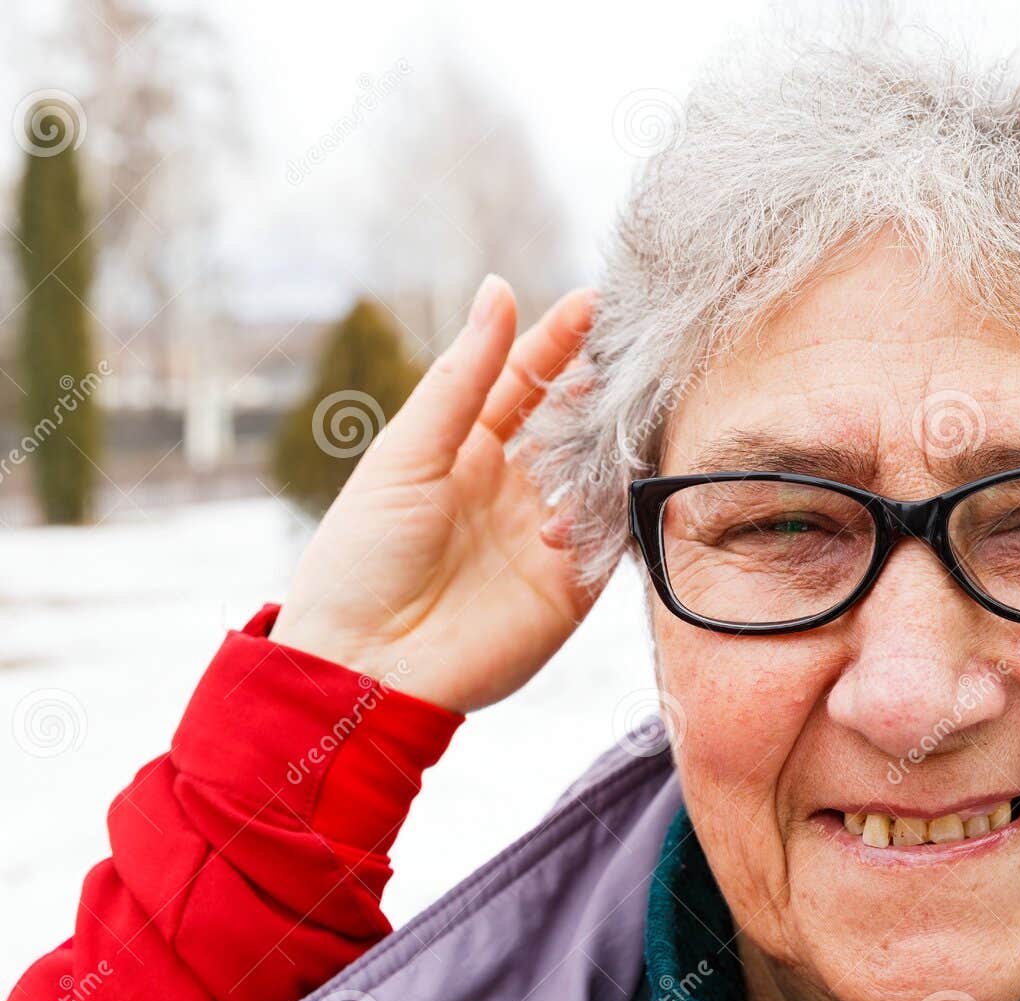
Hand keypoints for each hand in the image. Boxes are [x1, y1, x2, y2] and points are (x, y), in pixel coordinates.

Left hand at [271, 276, 603, 712]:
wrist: (363, 665)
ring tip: (623, 417)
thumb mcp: (407, 454)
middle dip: (601, 387)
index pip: (525, 381)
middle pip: (572, 423)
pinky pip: (612, 542)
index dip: (559, 342)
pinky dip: (612, 517)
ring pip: (601, 476)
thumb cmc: (361, 558)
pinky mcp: (571, 589)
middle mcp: (512, 488)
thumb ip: (463, 379)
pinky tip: (590, 504)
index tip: (596, 301)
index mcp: (465, 450)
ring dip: (613, 447)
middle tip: (633, 350)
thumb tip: (499, 291)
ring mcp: (544, 538)